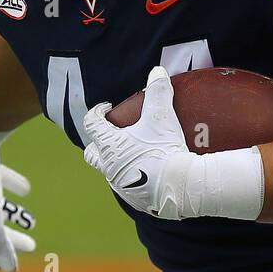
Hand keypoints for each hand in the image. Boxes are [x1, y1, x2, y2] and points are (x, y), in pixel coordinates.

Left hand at [82, 66, 195, 219]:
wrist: (180, 186)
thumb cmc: (165, 150)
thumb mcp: (162, 117)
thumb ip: (158, 92)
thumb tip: (157, 71)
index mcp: (109, 146)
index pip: (91, 124)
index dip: (96, 112)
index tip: (106, 107)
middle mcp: (109, 167)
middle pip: (92, 154)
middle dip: (98, 143)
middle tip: (114, 135)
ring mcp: (120, 186)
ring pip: (110, 171)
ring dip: (117, 160)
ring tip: (136, 152)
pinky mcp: (135, 199)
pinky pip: (128, 187)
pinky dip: (134, 177)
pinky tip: (150, 172)